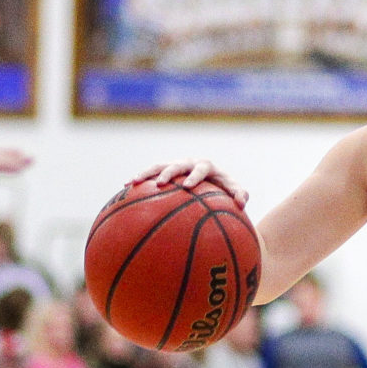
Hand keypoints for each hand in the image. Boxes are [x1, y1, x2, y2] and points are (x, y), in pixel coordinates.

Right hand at [130, 159, 249, 207]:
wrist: (212, 180)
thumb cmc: (224, 188)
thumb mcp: (234, 191)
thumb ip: (240, 195)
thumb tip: (242, 204)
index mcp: (206, 166)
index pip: (200, 169)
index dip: (194, 176)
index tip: (187, 187)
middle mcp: (188, 163)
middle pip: (176, 165)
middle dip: (168, 174)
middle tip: (160, 184)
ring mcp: (174, 166)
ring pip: (158, 167)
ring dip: (146, 174)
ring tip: (132, 182)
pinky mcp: (164, 172)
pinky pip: (150, 175)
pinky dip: (138, 180)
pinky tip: (124, 189)